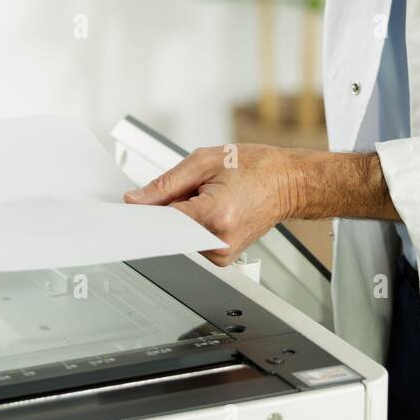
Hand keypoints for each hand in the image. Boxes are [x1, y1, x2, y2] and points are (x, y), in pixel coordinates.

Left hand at [124, 143, 312, 266]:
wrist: (289, 183)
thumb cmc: (257, 168)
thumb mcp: (205, 161)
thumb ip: (165, 184)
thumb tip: (136, 200)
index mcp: (215, 215)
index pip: (162, 221)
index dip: (144, 211)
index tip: (130, 206)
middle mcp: (218, 242)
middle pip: (168, 230)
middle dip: (165, 210)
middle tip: (185, 190)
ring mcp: (222, 254)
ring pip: (177, 237)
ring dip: (180, 217)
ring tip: (206, 197)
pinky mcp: (222, 258)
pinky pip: (190, 242)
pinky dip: (191, 225)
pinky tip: (209, 209)